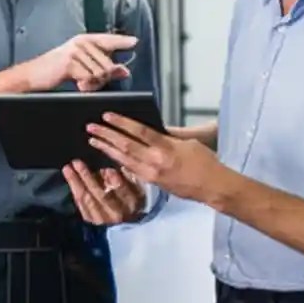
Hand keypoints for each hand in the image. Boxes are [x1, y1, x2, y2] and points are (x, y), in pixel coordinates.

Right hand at [20, 33, 136, 91]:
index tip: (135, 42)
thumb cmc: (56, 70)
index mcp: (84, 40)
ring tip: (81, 83)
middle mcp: (81, 42)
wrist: (34, 74)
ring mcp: (75, 51)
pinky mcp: (70, 62)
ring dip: (93, 83)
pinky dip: (85, 86)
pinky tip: (77, 85)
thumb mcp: (81, 67)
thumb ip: (103, 67)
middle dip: (103, 78)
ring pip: (99, 72)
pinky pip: (88, 78)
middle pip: (107, 63)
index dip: (122, 41)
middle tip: (89, 83)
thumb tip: (124, 71)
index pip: (108, 39)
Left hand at [62, 161, 145, 224]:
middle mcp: (116, 214)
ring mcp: (102, 219)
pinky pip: (81, 205)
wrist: (127, 221)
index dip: (115, 181)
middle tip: (77, 162)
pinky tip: (70, 179)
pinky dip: (75, 191)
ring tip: (67, 169)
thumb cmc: (131, 197)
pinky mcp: (92, 220)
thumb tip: (109, 172)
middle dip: (88, 178)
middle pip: (101, 195)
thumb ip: (125, 178)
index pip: (122, 192)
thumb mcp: (136, 187)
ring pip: (87, 200)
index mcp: (131, 204)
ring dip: (76, 183)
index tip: (107, 170)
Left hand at [86, 113, 232, 206]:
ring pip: (123, 160)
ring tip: (93, 140)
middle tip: (91, 127)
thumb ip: (167, 137)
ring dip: (107, 149)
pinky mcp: (152, 183)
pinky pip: (131, 171)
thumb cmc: (205, 161)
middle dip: (106, 136)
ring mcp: (152, 174)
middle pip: (125, 146)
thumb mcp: (188, 143)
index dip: (121, 123)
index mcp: (166, 148)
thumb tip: (149, 131)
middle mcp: (155, 161)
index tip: (106, 115)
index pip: (139, 132)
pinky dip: (118, 162)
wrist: (213, 187)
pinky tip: (109, 157)